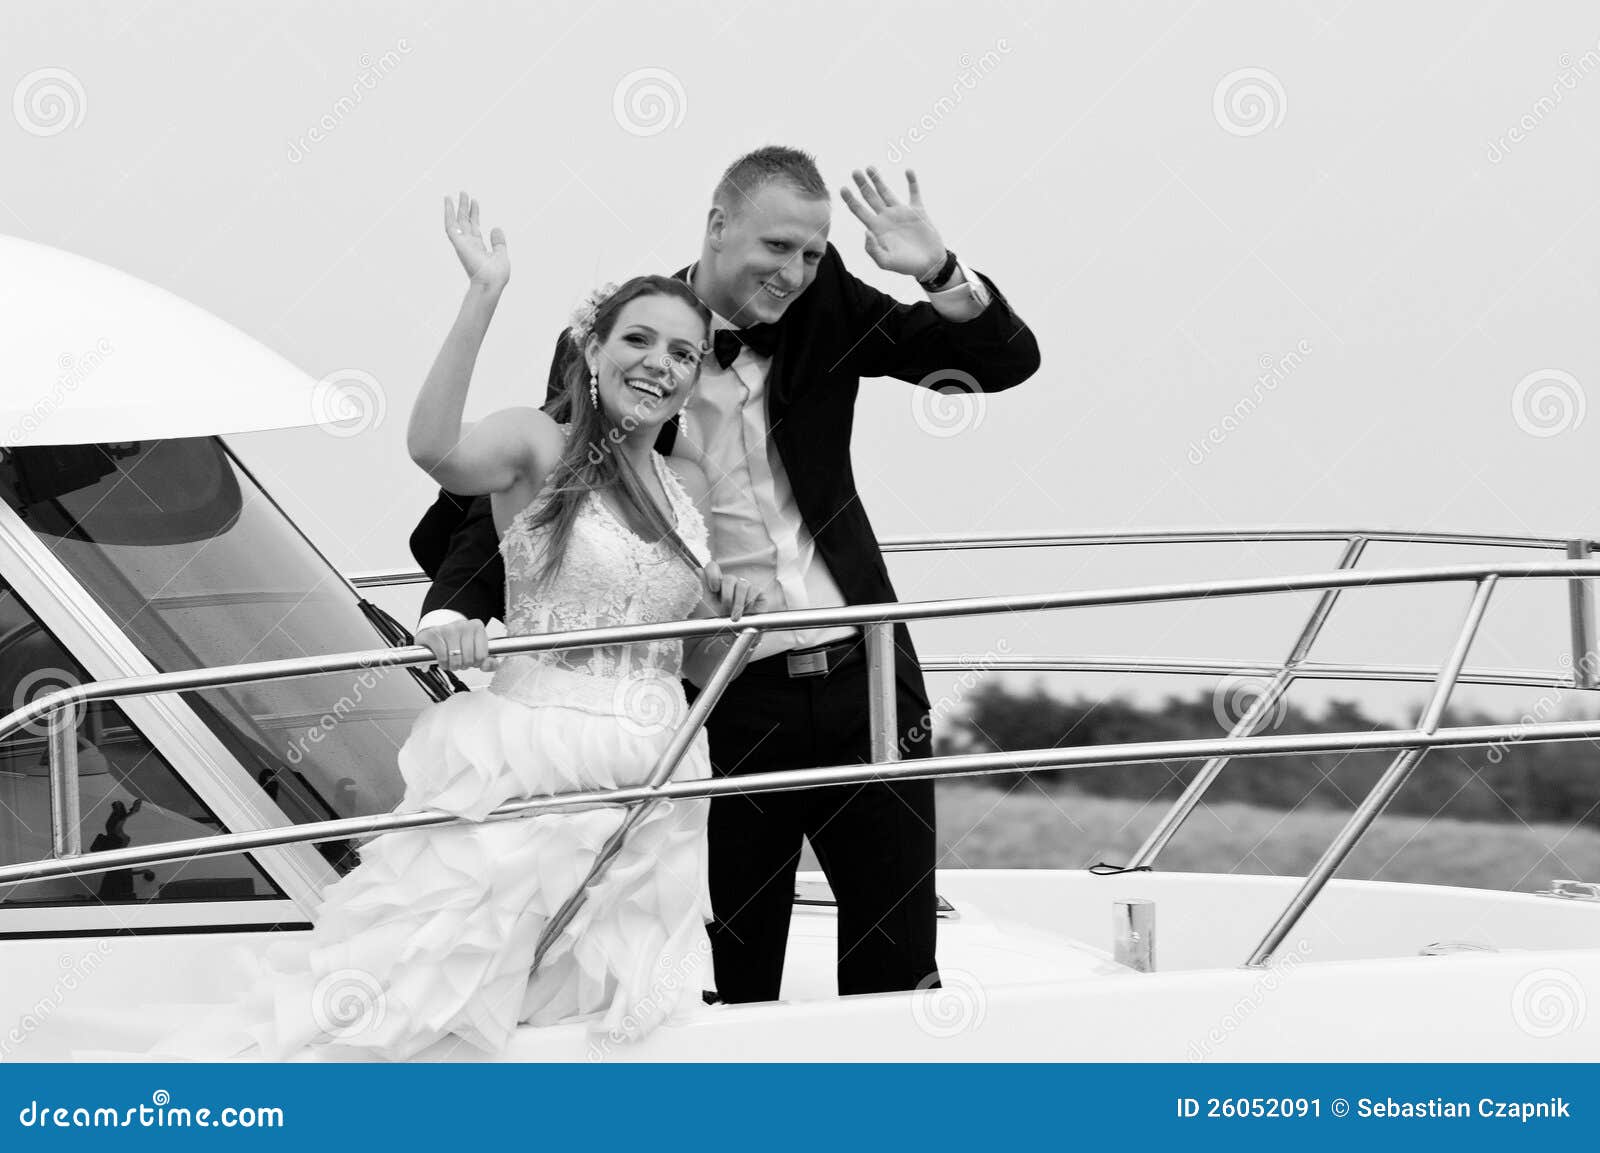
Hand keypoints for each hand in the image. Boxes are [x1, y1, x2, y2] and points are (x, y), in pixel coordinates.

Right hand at [417, 618, 495, 671]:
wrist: (438, 635)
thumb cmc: (459, 643)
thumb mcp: (476, 650)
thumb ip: (488, 661)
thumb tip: (489, 665)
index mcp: (477, 627)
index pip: (482, 656)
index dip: (476, 663)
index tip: (473, 661)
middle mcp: (463, 625)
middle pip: (469, 658)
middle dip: (465, 666)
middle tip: (461, 664)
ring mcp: (448, 628)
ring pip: (455, 656)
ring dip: (453, 666)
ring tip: (453, 664)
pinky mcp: (434, 634)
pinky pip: (442, 655)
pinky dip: (443, 663)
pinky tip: (444, 662)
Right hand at [442, 190, 508, 291]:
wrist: (490, 282)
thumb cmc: (496, 274)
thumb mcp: (501, 254)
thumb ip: (499, 242)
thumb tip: (496, 228)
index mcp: (478, 247)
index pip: (474, 227)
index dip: (474, 214)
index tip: (475, 202)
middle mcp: (468, 244)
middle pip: (465, 222)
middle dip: (465, 208)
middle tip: (464, 193)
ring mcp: (462, 243)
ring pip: (457, 221)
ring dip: (456, 208)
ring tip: (457, 194)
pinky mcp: (458, 242)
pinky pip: (450, 225)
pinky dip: (448, 213)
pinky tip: (448, 202)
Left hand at [702, 561, 776, 622]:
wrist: (737, 634)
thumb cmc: (723, 619)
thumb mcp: (710, 604)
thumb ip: (704, 587)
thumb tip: (698, 570)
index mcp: (717, 583)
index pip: (713, 568)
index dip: (713, 574)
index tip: (714, 589)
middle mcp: (731, 582)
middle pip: (728, 578)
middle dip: (726, 595)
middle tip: (725, 608)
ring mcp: (744, 586)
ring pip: (742, 585)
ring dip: (738, 603)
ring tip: (735, 617)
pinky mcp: (757, 591)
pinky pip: (754, 590)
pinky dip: (749, 601)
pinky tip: (747, 611)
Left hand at [839, 167, 946, 281]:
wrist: (928, 265)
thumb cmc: (905, 265)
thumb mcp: (885, 262)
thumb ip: (873, 249)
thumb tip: (865, 232)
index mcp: (876, 228)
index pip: (859, 211)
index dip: (850, 200)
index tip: (843, 188)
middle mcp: (886, 217)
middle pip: (870, 197)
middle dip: (862, 185)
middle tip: (854, 172)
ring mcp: (901, 212)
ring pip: (886, 192)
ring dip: (878, 180)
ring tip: (869, 167)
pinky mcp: (917, 211)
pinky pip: (914, 192)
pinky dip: (912, 182)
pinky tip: (908, 171)